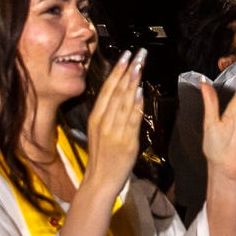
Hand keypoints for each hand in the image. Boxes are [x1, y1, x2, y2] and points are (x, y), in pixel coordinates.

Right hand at [80, 52, 145, 195]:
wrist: (100, 181)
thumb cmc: (102, 157)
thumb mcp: (99, 132)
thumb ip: (108, 114)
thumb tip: (123, 94)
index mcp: (95, 118)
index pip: (107, 89)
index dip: (117, 70)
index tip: (125, 55)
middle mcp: (103, 122)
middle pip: (117, 91)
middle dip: (128, 70)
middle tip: (138, 53)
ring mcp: (114, 131)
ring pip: (124, 102)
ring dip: (133, 81)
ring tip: (140, 65)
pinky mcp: (125, 141)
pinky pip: (131, 120)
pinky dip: (135, 105)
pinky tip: (140, 91)